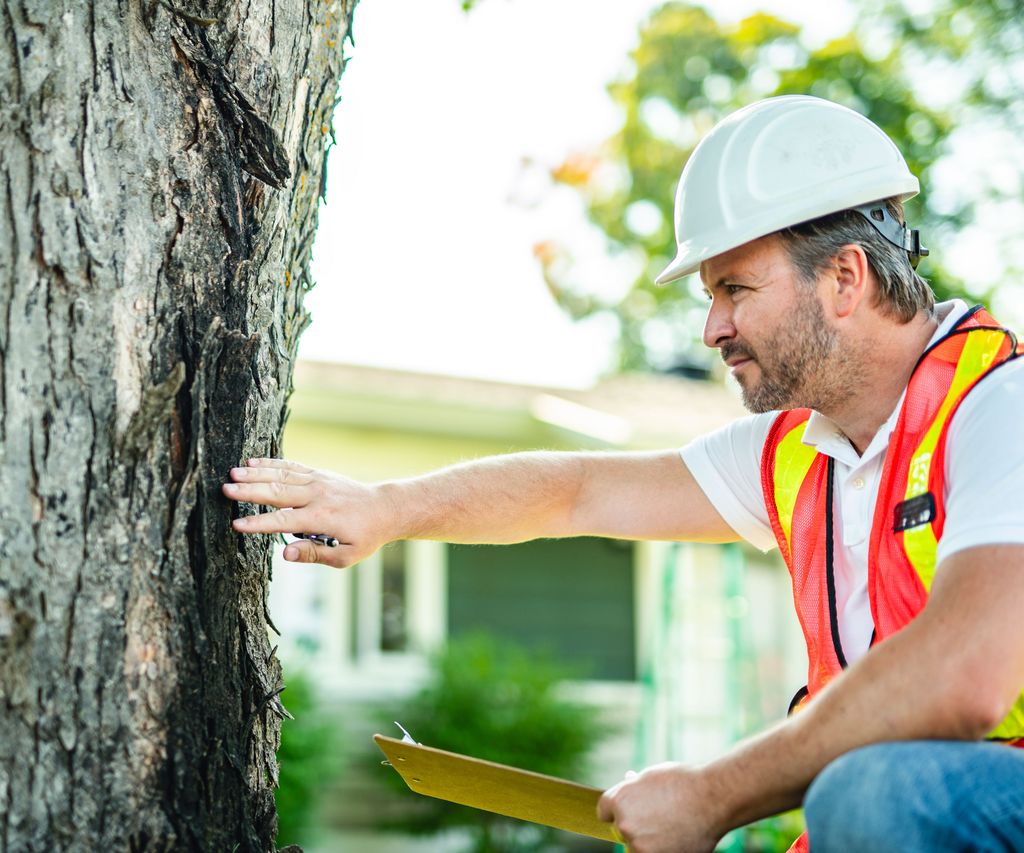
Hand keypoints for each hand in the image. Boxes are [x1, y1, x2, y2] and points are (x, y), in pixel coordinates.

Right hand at [221, 458, 396, 567]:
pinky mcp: (319, 474)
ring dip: (256, 474)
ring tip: (232, 473)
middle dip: (249, 491)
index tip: (236, 525)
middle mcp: (317, 496)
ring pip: (281, 475)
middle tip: (224, 490)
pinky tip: (253, 462)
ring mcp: (317, 481)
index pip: (283, 521)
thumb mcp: (346, 556)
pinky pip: (292, 466)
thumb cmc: (365, 536)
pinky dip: (271, 463)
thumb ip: (315, 555)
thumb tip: (285, 554)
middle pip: (277, 492)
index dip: (258, 523)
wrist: (384, 508)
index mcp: (321, 518)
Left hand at [597, 763, 723, 852]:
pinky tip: (676, 838)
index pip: (604, 811)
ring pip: (636, 846)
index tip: (632, 811)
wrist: (711, 798)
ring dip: (649, 841)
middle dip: (636, 825)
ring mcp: (638, 844)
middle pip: (621, 830)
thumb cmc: (684, 782)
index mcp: (619, 799)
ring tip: (672, 828)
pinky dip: (661, 850)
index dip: (618, 810)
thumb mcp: (652, 776)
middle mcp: (623, 823)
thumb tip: (627, 782)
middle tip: (659, 819)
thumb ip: (635, 787)